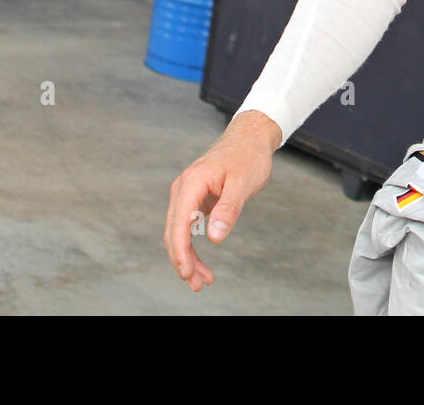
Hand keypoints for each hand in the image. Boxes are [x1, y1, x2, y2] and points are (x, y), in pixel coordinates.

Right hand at [164, 110, 280, 291]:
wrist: (249, 138)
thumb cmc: (248, 157)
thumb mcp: (243, 183)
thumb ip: (229, 210)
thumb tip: (215, 238)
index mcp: (192, 182)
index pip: (178, 223)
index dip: (181, 251)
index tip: (188, 273)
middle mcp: (184, 188)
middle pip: (174, 230)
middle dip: (183, 260)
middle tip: (198, 285)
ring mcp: (187, 193)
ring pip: (179, 231)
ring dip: (187, 256)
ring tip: (202, 280)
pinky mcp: (194, 198)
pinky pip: (187, 226)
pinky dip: (192, 245)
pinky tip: (200, 262)